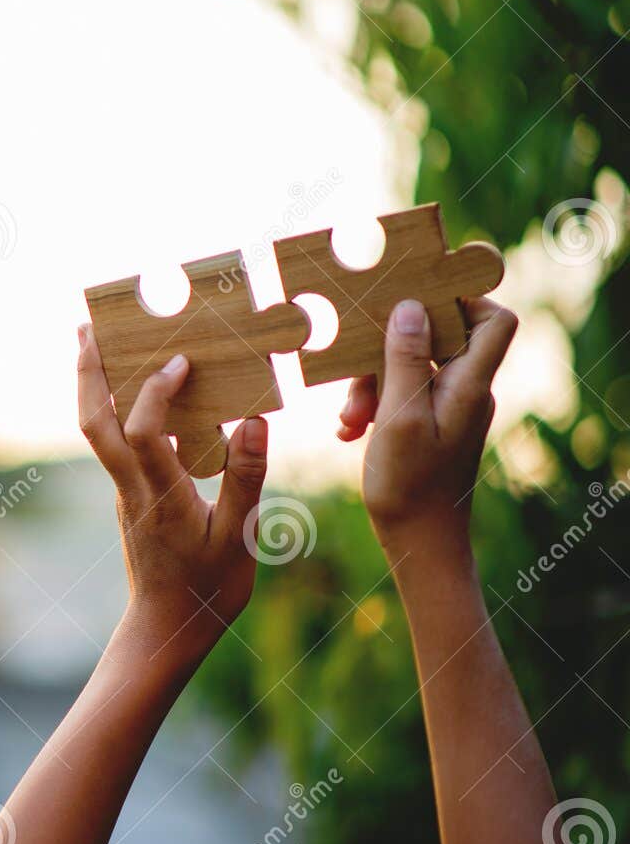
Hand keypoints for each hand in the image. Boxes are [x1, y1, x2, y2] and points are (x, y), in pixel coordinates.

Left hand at [76, 324, 267, 663]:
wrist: (166, 629)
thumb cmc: (208, 589)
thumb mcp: (240, 538)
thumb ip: (245, 478)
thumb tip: (253, 420)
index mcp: (160, 496)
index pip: (144, 433)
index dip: (156, 393)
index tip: (180, 362)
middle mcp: (132, 488)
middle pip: (94, 422)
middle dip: (88, 372)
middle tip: (87, 327)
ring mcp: (126, 491)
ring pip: (98, 430)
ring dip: (94, 385)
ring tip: (99, 342)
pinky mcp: (131, 495)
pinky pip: (118, 442)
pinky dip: (120, 409)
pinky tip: (141, 392)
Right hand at [336, 296, 517, 555]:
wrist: (420, 543)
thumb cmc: (410, 485)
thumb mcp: (399, 416)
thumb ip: (405, 360)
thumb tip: (410, 307)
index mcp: (470, 386)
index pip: (494, 320)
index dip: (462, 300)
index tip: (413, 301)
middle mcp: (466, 391)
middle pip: (436, 340)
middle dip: (388, 352)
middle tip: (355, 381)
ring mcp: (448, 408)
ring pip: (410, 368)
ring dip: (372, 385)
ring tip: (349, 418)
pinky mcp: (429, 424)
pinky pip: (402, 394)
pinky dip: (375, 405)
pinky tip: (350, 431)